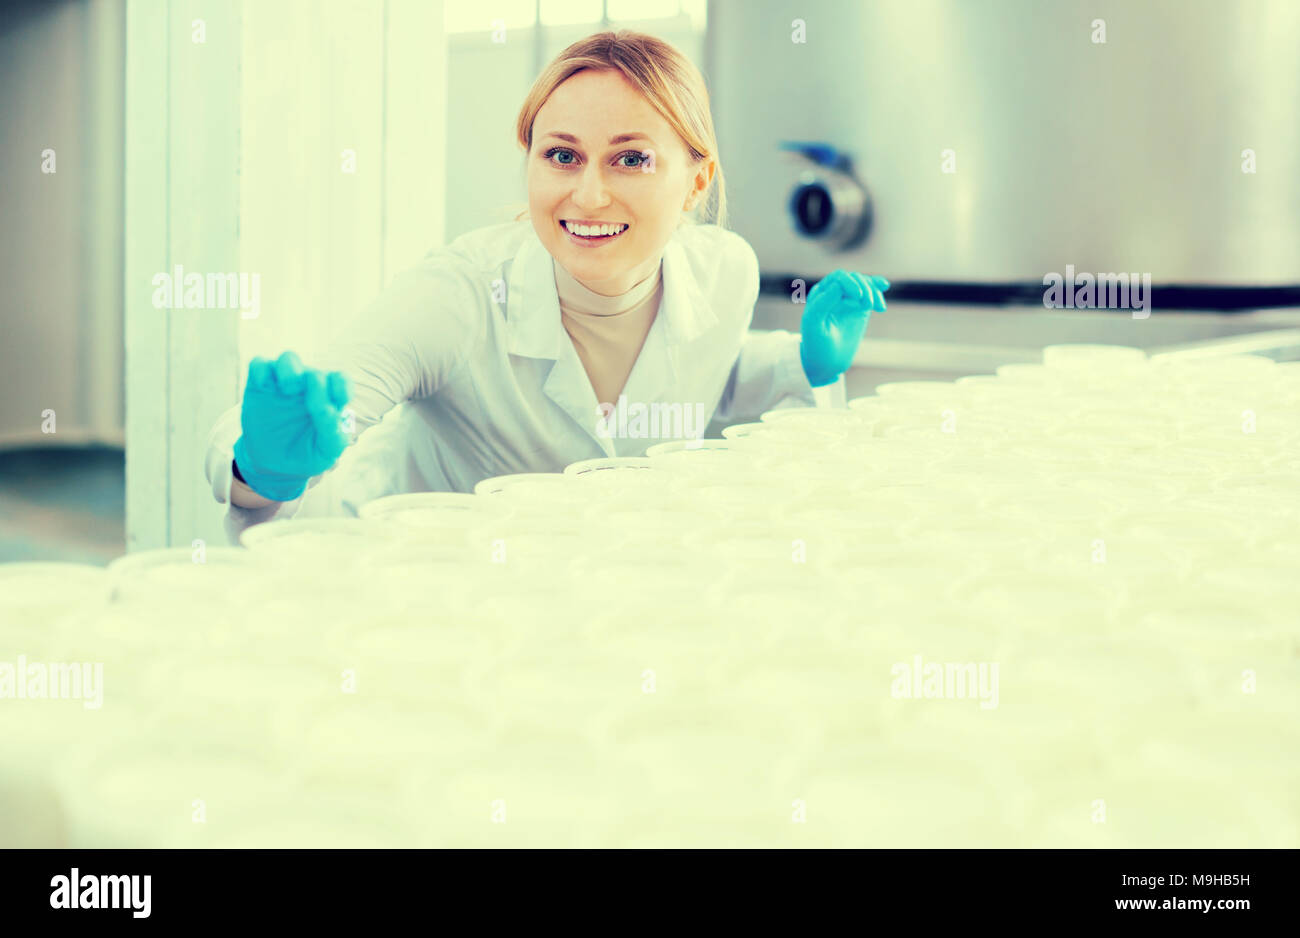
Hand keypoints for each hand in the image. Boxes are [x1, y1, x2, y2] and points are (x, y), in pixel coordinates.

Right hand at [232, 351, 352, 501]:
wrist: (274, 465)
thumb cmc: (307, 453)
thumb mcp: (326, 450)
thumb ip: (332, 432)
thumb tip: (330, 411)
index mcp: (329, 399)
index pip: (340, 380)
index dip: (342, 386)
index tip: (340, 400)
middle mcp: (308, 387)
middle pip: (315, 371)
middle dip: (315, 382)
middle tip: (310, 403)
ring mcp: (283, 384)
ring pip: (288, 359)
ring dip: (290, 369)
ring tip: (289, 389)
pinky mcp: (260, 386)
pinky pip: (259, 365)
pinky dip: (261, 370)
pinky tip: (263, 385)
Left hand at [799, 270, 888, 387]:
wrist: (827, 362)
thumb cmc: (816, 344)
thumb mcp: (814, 324)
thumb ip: (822, 304)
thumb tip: (839, 284)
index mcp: (820, 294)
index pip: (839, 278)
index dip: (850, 283)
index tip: (858, 298)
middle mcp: (834, 293)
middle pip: (854, 279)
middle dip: (864, 288)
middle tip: (868, 306)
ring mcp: (848, 300)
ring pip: (864, 285)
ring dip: (873, 292)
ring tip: (878, 308)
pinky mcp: (859, 308)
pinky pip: (870, 293)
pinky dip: (877, 290)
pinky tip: (884, 286)